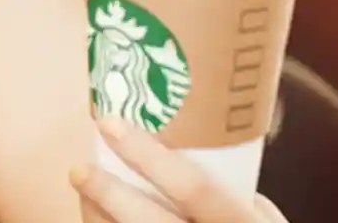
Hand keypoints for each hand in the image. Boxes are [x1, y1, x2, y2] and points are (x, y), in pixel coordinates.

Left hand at [70, 118, 287, 222]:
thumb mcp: (257, 211)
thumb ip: (223, 185)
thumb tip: (171, 145)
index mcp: (240, 220)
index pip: (192, 186)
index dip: (147, 155)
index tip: (110, 124)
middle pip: (147, 221)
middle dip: (108, 193)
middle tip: (80, 169)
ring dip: (97, 214)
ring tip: (83, 187)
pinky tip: (97, 213)